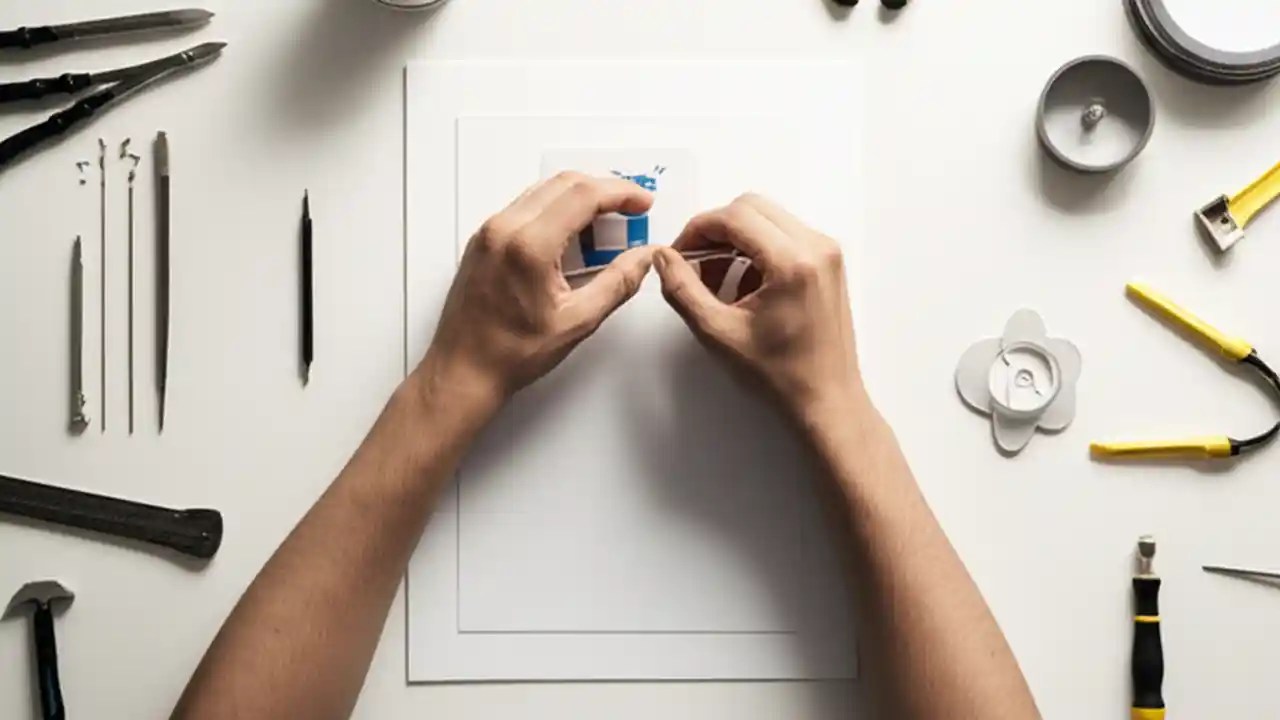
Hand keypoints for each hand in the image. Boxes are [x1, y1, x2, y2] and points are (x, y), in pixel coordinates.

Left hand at [421, 172, 656, 402]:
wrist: (463, 370)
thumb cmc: (511, 353)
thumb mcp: (578, 321)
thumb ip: (618, 283)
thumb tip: (644, 257)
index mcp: (529, 246)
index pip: (583, 196)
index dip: (621, 193)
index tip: (643, 202)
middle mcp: (504, 229)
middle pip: (564, 183)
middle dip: (604, 189)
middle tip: (631, 208)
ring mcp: (489, 231)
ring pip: (544, 191)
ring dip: (579, 197)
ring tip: (606, 223)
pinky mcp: (483, 239)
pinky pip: (525, 206)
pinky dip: (555, 209)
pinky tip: (573, 235)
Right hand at [653, 194, 866, 424]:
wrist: (826, 401)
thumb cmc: (780, 375)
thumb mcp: (718, 332)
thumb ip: (682, 289)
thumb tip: (663, 257)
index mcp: (793, 262)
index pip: (734, 216)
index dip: (697, 230)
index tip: (678, 254)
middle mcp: (816, 247)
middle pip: (752, 208)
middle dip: (715, 230)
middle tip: (692, 263)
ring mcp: (827, 253)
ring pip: (768, 219)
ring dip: (735, 241)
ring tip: (714, 283)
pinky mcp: (828, 264)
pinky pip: (784, 237)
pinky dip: (756, 251)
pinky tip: (740, 288)